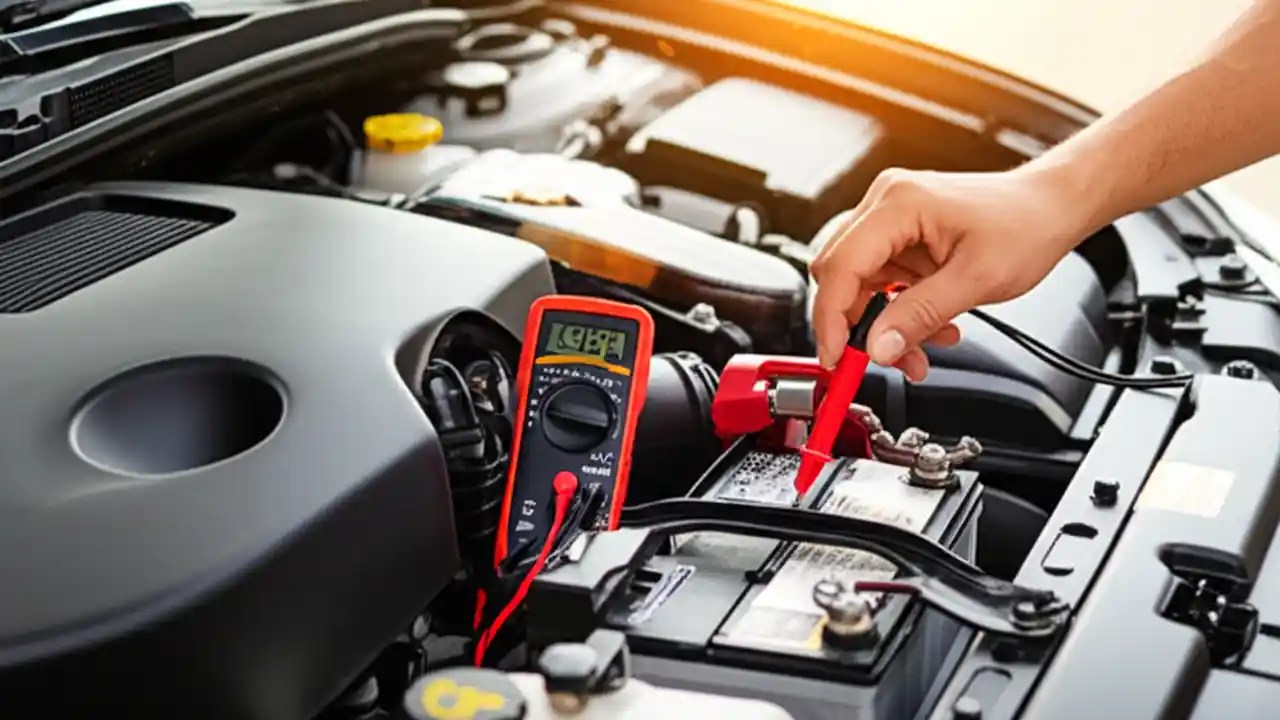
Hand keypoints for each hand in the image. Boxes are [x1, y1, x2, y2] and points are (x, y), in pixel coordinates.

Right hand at [810, 167, 1086, 379]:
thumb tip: (878, 347)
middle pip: (841, 276)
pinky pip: (882, 284)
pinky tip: (928, 327)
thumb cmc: (1026, 224)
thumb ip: (920, 316)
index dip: (831, 319)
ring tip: (920, 350)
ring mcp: (891, 220)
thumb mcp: (976, 280)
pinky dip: (898, 313)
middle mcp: (886, 205)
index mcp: (898, 204)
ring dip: (883, 325)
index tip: (837, 358)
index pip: (840, 267)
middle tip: (881, 359)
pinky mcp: (901, 237)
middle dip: (857, 326)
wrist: (1052, 207)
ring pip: (860, 286)